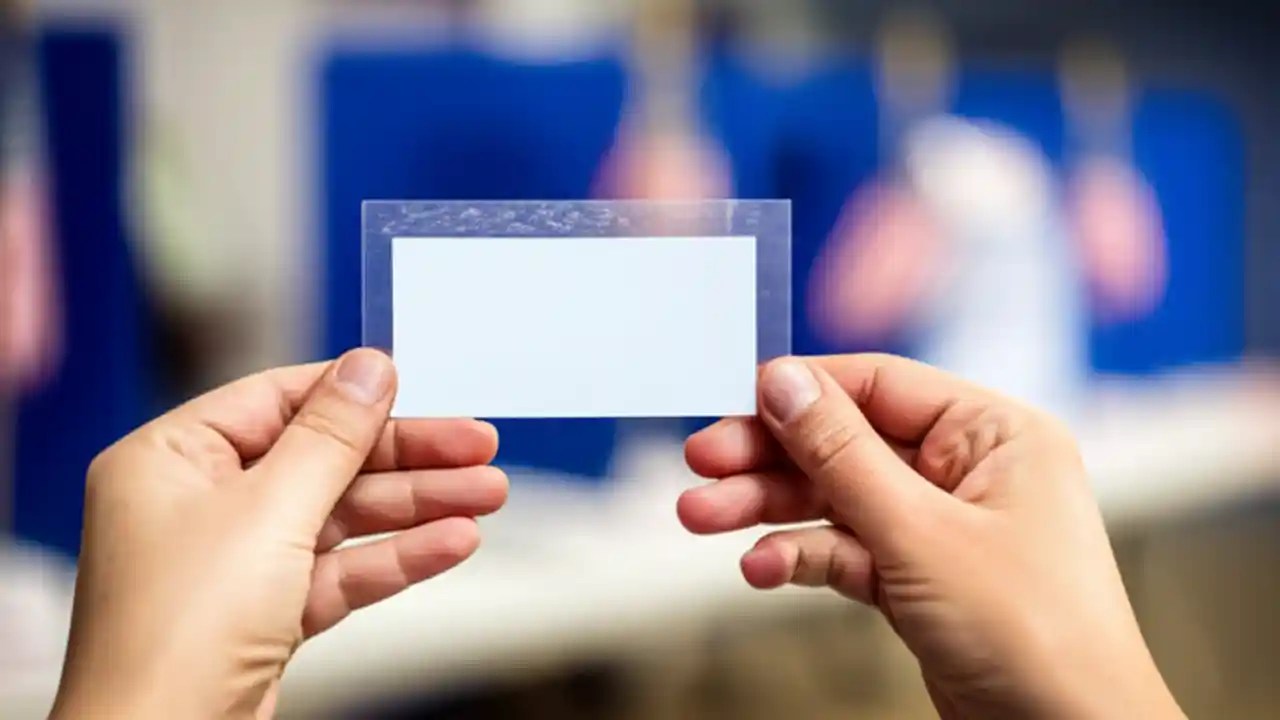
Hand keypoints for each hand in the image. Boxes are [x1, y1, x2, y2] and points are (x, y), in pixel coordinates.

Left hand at [50, 350, 506, 718]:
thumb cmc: (174, 636)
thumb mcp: (269, 512)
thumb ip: (329, 437)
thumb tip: (369, 368)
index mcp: (170, 459)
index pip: (277, 400)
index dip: (354, 395)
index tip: (420, 389)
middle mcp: (198, 505)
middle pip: (323, 460)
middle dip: (408, 459)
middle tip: (478, 447)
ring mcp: (234, 564)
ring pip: (342, 517)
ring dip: (417, 507)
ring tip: (486, 494)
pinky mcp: (265, 615)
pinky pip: (341, 570)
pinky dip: (397, 557)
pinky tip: (451, 543)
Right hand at [679, 355, 1183, 718]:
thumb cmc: (1037, 637)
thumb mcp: (920, 533)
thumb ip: (842, 454)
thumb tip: (785, 382)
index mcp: (994, 433)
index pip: (880, 386)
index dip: (803, 392)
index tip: (734, 401)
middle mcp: (970, 471)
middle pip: (847, 443)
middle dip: (770, 459)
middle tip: (702, 467)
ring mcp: (944, 527)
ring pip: (838, 499)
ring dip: (770, 510)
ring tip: (701, 517)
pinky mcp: (922, 578)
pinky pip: (849, 550)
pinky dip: (804, 558)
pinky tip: (762, 569)